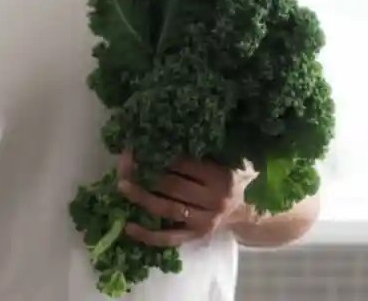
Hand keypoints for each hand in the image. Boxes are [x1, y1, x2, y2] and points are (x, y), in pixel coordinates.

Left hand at [117, 150, 257, 246]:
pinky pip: (170, 237)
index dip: (158, 153)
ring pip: (168, 208)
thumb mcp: (227, 158)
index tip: (138, 145)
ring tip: (122, 186)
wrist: (246, 211)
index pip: (183, 163)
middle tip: (123, 163)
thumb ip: (207, 146)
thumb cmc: (230, 177)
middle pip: (172, 185)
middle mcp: (214, 199)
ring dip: (142, 197)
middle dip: (145, 173)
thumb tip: (171, 129)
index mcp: (220, 176)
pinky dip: (148, 234)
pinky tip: (128, 227)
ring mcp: (204, 221)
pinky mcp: (195, 236)